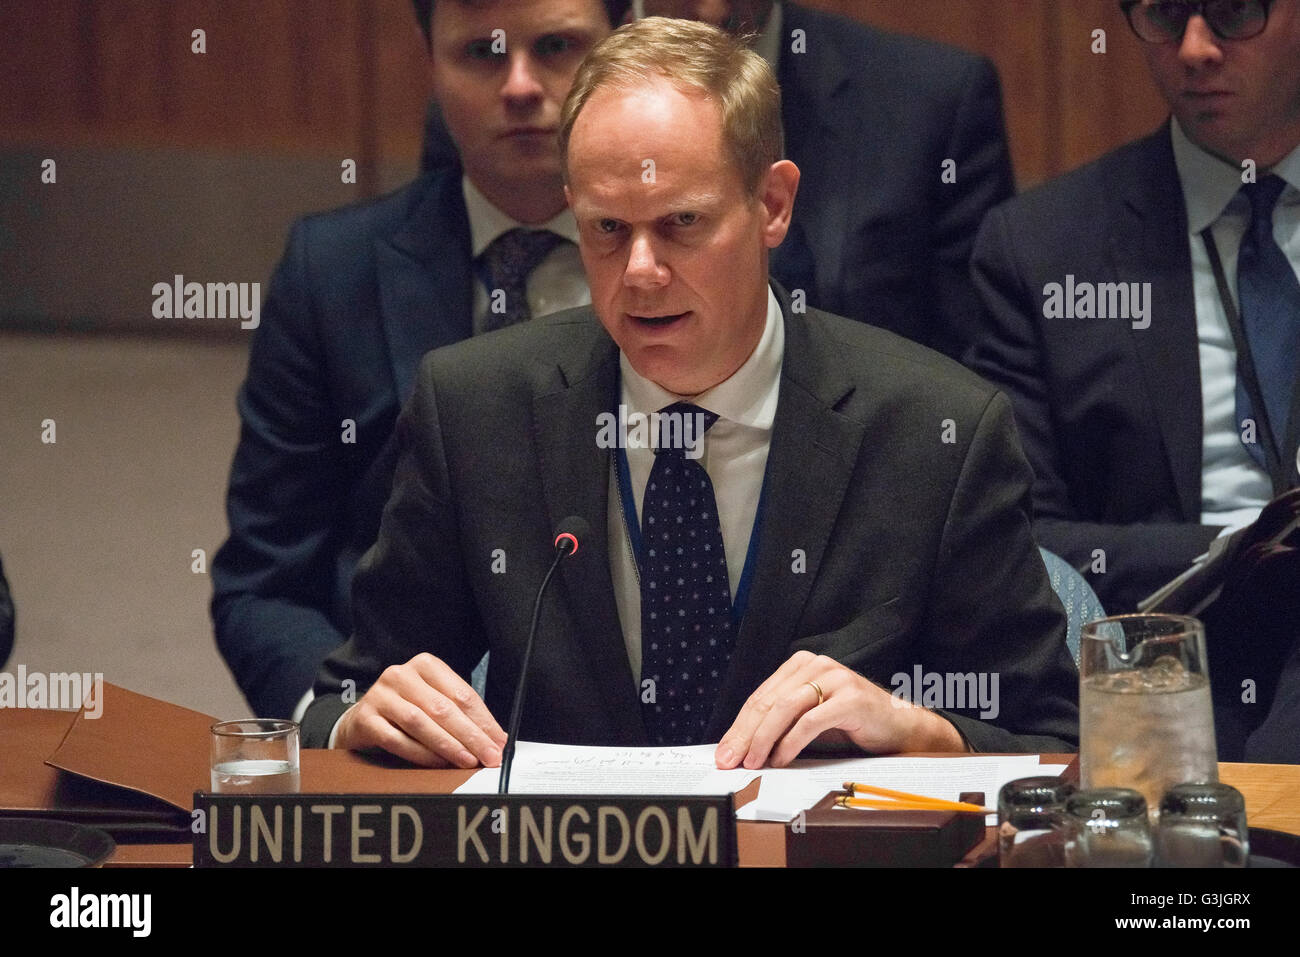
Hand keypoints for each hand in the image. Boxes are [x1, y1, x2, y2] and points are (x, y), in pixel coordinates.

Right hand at [333, 653, 507, 767]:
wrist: (361, 720)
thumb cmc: (406, 710)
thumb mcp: (435, 703)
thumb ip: (463, 716)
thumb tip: (496, 739)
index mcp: (425, 665)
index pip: (461, 693)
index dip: (483, 720)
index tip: (498, 742)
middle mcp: (401, 674)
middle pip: (443, 708)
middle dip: (471, 735)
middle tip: (489, 756)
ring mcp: (380, 695)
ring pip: (420, 722)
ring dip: (448, 745)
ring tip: (468, 761)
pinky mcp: (365, 718)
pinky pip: (397, 740)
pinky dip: (421, 753)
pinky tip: (438, 763)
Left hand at [714, 651, 965, 768]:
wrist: (899, 726)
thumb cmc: (851, 723)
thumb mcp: (810, 717)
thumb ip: (780, 723)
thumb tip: (741, 747)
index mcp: (801, 664)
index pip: (761, 697)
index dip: (738, 726)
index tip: (723, 751)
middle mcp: (816, 665)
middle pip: (768, 702)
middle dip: (744, 735)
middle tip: (729, 761)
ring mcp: (835, 678)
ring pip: (785, 709)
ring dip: (763, 740)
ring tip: (753, 763)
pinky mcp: (850, 698)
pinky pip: (810, 722)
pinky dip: (791, 743)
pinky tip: (780, 760)